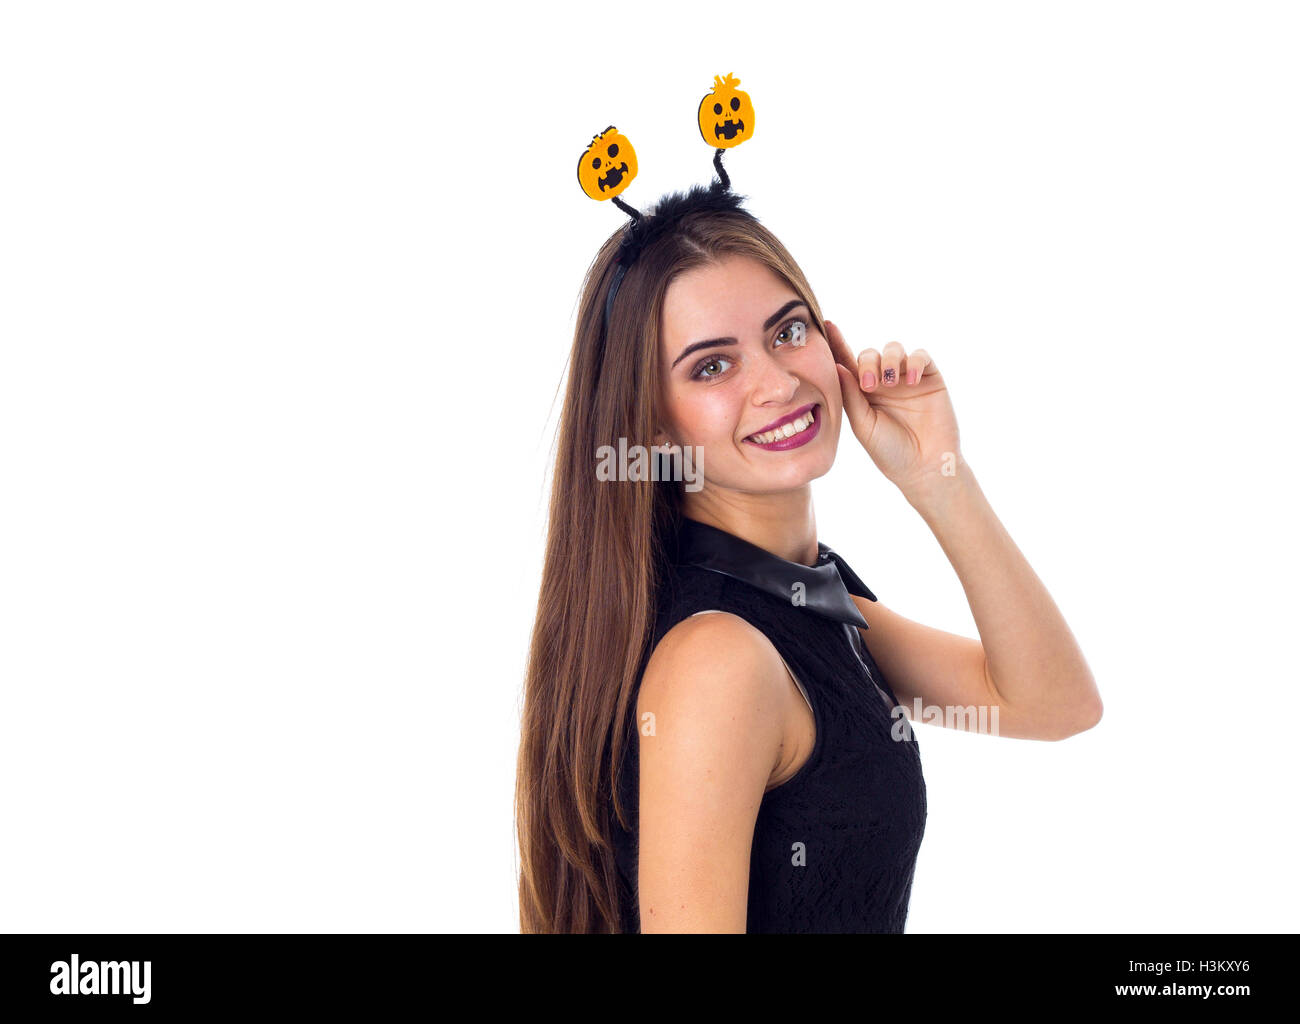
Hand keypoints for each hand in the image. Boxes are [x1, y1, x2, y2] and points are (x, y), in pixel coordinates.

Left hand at [824, 319, 963, 495]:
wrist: (924, 467)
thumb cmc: (890, 452)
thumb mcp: (863, 425)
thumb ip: (851, 396)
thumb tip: (836, 366)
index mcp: (862, 393)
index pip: (847, 363)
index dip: (837, 343)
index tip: (826, 325)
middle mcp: (883, 382)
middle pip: (869, 354)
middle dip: (867, 362)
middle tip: (869, 384)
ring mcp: (906, 378)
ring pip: (893, 349)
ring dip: (888, 360)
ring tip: (888, 382)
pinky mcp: (929, 378)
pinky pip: (920, 356)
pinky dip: (914, 362)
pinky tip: (911, 381)